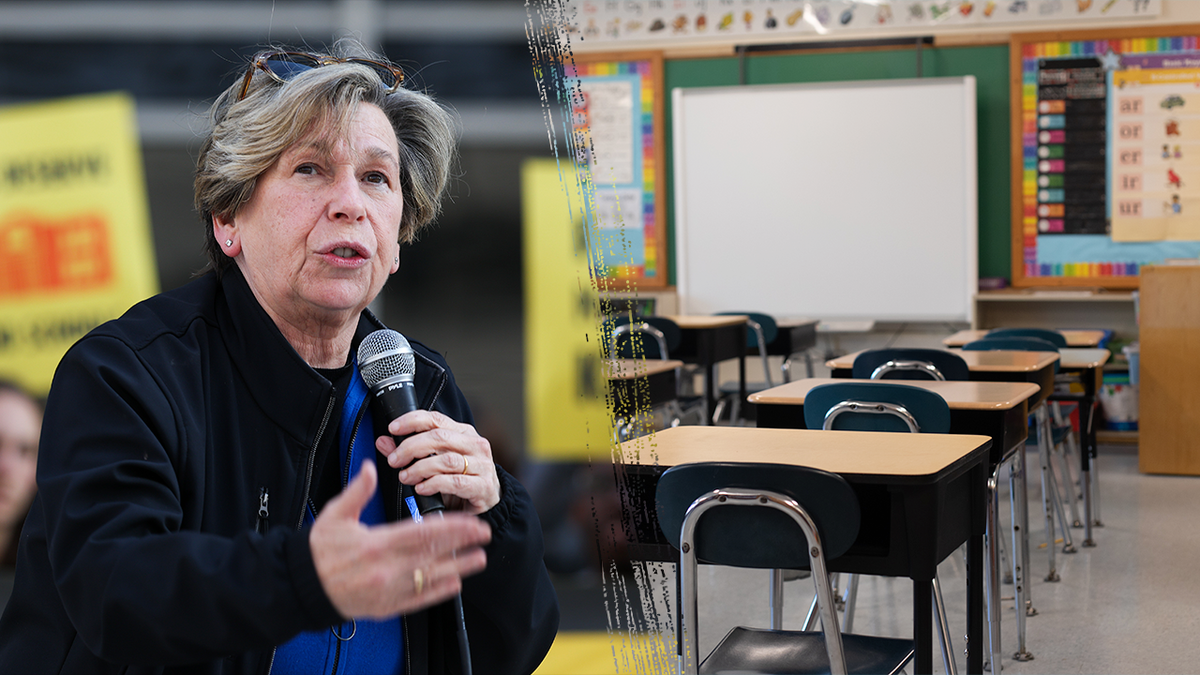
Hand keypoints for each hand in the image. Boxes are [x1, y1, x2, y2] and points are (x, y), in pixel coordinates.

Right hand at [310, 460, 490, 619]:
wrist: (301, 587)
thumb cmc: (318, 551)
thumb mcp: (335, 515)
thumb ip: (358, 491)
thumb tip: (371, 468)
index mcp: (376, 545)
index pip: (423, 534)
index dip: (451, 528)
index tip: (470, 522)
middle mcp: (386, 570)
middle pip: (433, 555)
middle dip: (462, 544)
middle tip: (483, 535)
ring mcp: (388, 590)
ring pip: (431, 578)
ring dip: (458, 568)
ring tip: (479, 559)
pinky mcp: (386, 606)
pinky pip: (418, 599)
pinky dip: (439, 592)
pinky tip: (455, 583)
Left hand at [375, 410, 500, 514]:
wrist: (487, 505)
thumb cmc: (460, 481)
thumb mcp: (434, 463)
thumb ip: (409, 452)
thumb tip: (383, 441)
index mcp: (463, 433)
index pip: (436, 419)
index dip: (412, 421)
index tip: (392, 429)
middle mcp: (475, 445)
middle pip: (438, 438)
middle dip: (410, 447)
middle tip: (394, 460)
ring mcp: (482, 465)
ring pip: (446, 460)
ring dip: (420, 468)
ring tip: (405, 477)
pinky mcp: (483, 486)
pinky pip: (455, 482)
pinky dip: (434, 484)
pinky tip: (421, 488)